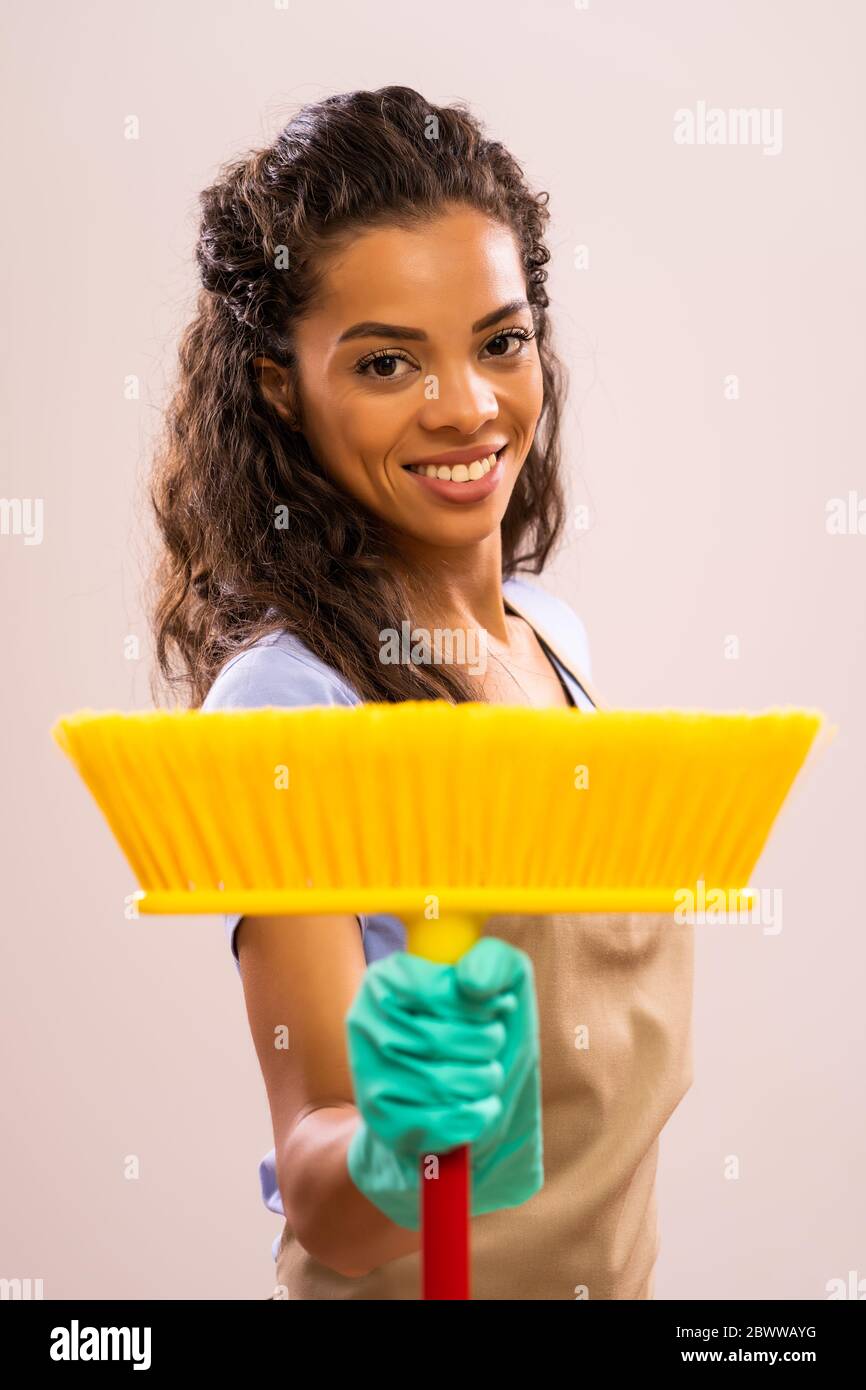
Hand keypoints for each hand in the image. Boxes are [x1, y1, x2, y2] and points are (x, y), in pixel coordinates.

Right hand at [345, 937, 542, 1228]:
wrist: (451, 1093)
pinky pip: (442, 1123)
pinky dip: (475, 1116)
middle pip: (443, 1039)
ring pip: (443, 1084)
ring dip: (484, 1080)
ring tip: (483, 1072)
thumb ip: (494, 962)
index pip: (443, 991)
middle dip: (487, 1045)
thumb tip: (473, 981)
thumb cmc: (476, 1028)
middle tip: (490, 1044)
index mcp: (386, 979)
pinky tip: (477, 1104)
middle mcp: (366, 1024)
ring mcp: (370, 1075)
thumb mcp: (498, 983)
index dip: (482, 1007)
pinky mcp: (383, 1122)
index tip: (492, 1010)